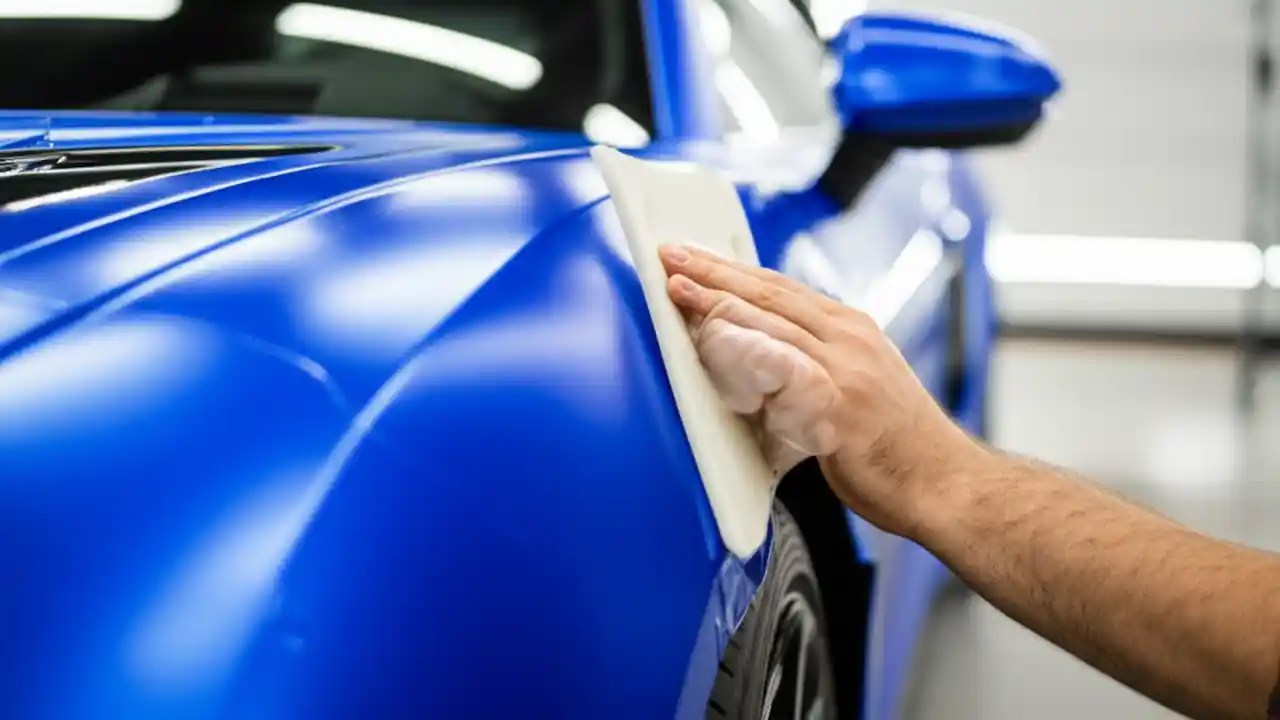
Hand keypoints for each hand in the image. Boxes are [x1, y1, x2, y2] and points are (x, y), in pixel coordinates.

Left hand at [659, 244, 983, 537]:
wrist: (946, 485)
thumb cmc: (896, 447)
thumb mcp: (856, 386)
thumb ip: (811, 365)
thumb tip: (758, 356)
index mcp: (851, 330)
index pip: (780, 288)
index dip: (733, 269)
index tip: (693, 255)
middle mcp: (850, 339)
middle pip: (771, 294)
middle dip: (716, 272)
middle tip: (672, 255)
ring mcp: (848, 369)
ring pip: (773, 323)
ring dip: (720, 305)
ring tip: (680, 292)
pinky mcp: (841, 407)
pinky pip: (787, 372)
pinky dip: (751, 355)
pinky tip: (719, 344)